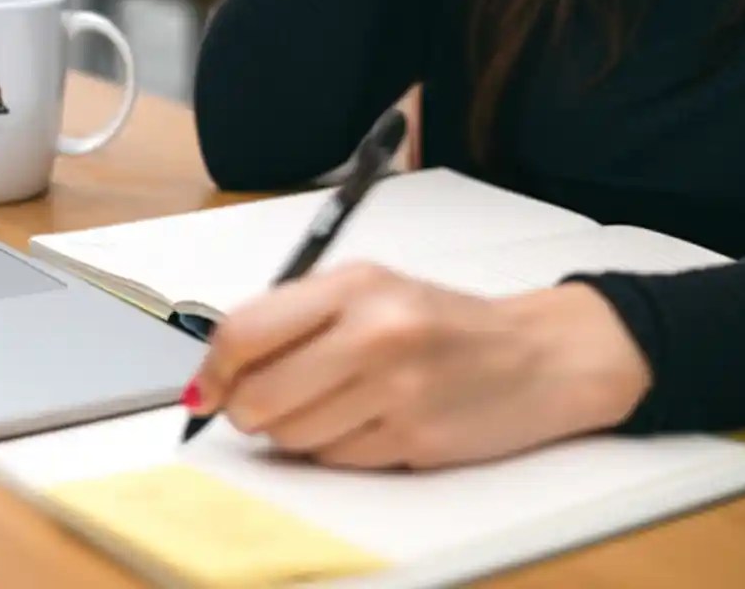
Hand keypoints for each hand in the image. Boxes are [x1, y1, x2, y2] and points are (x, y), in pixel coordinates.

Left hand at [191, 263, 651, 469]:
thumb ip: (291, 321)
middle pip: (258, 397)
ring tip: (337, 405)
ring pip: (292, 437)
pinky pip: (335, 459)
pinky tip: (370, 422)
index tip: (207, 389)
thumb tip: (215, 373)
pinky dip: (338, 450)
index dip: (214, 370)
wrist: (537, 356)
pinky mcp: (416, 438)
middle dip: (249, 411)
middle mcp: (374, 332)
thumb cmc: (440, 323)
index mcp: (353, 285)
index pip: (244, 332)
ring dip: (296, 432)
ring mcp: (397, 389)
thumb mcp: (369, 292)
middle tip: (266, 405)